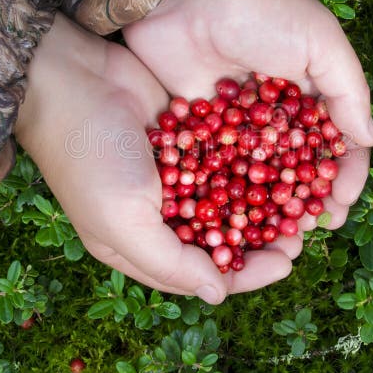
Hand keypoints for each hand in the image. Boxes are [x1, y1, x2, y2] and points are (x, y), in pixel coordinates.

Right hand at [15, 14, 295, 303]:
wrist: (71, 77)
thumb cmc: (90, 157)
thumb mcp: (122, 221)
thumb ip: (170, 262)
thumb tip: (217, 295)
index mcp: (136, 244)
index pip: (198, 274)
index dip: (245, 274)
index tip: (286, 263)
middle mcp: (157, 214)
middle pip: (219, 239)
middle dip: (260, 239)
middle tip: (301, 232)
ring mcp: (172, 174)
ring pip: (227, 199)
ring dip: (261, 202)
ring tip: (299, 199)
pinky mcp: (184, 138)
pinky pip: (223, 158)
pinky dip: (249, 164)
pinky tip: (281, 160)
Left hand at [124, 0, 372, 232]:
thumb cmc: (261, 8)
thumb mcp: (320, 40)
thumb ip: (347, 91)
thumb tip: (370, 140)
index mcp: (309, 90)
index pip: (334, 142)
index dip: (342, 176)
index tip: (340, 206)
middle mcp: (274, 112)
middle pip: (296, 167)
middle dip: (306, 200)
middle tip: (308, 231)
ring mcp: (234, 122)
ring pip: (256, 175)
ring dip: (269, 208)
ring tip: (275, 238)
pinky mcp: (196, 126)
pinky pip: (215, 167)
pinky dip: (226, 194)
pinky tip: (232, 221)